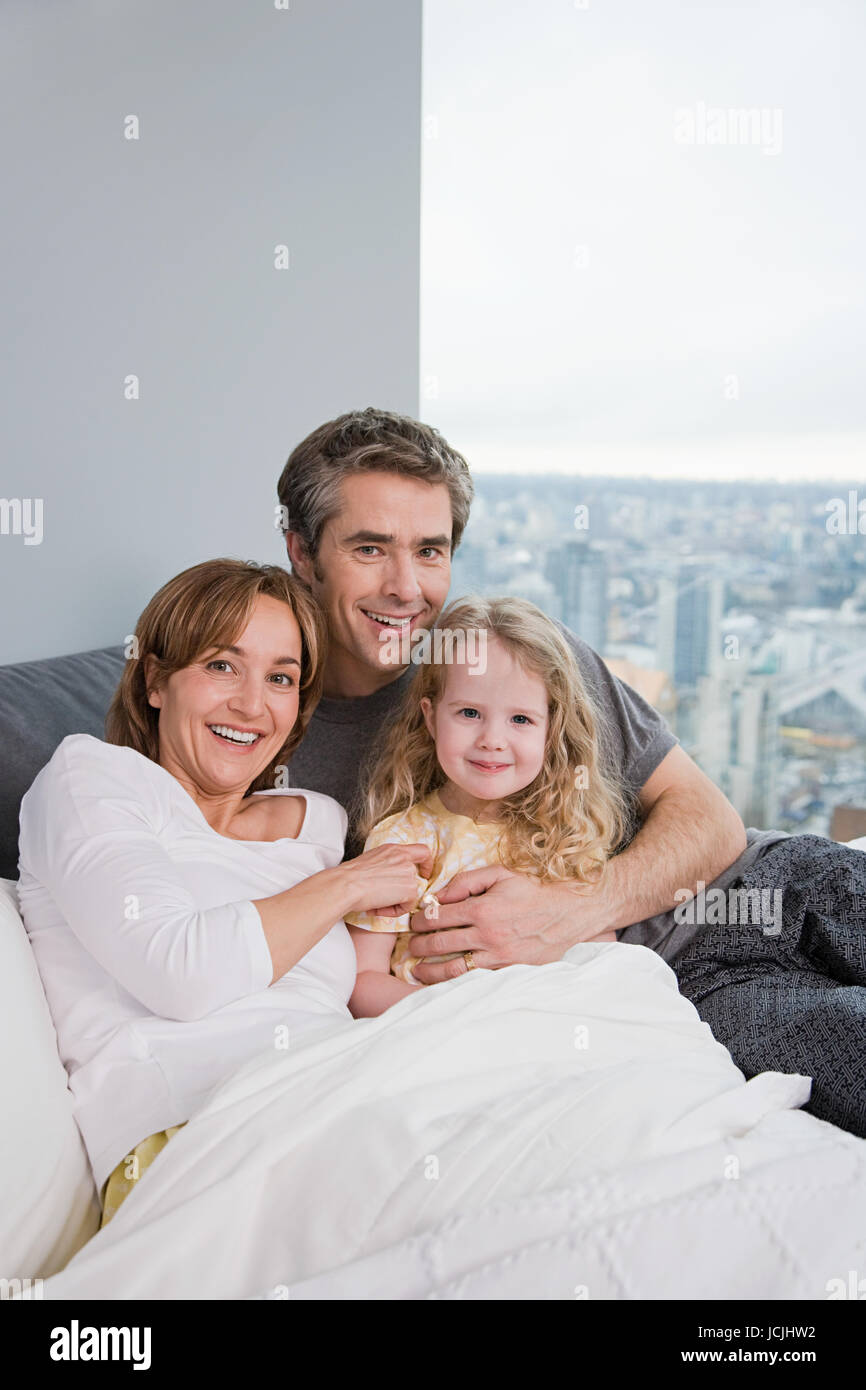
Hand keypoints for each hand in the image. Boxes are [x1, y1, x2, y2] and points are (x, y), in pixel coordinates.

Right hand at [340, 842, 432, 917]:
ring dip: (396, 902)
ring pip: (411, 893)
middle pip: (418, 875)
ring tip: (376, 904)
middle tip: (394, 897)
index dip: (426, 863)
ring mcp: (408, 873)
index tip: (422, 872)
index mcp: (393, 849)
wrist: (346, 885)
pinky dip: (394, 911)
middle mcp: (403, 858)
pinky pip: (408, 905)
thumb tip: (388, 879)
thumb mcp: (371, 861)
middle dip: (408, 889)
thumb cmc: (350, 876)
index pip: (422, 850)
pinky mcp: (410, 889)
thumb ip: (386, 865)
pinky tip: (378, 908)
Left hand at [405, 864, 614, 983]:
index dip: (419, 920)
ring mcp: (497, 957)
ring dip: (428, 970)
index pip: (437, 917)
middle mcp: (487, 935)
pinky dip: (453, 982)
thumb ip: (466, 880)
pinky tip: (441, 982)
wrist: (568, 914)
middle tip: (410, 945)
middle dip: (418, 945)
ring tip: (416, 969)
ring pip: (452, 969)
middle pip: (439, 944)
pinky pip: (473, 980)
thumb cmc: (532, 892)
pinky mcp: (507, 971)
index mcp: (482, 908)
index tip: (413, 922)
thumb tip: (439, 896)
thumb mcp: (500, 874)